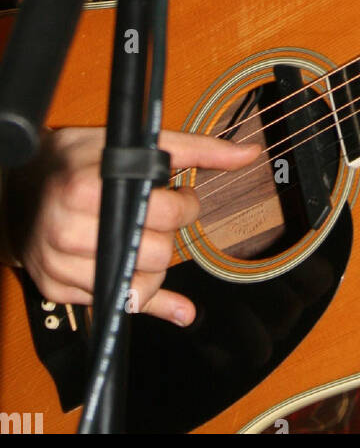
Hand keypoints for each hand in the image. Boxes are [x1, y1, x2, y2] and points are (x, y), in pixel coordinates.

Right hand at [5, 126, 259, 325]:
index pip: (165, 213)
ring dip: (155, 265)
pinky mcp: (58, 288)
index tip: (180, 194)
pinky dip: (139, 291)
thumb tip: (248, 155)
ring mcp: (60, 263)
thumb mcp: (131, 143)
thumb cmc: (79, 161)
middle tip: (159, 215)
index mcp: (86, 187)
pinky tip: (146, 278)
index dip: (185, 204)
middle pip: (157, 253)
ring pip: (141, 285)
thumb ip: (196, 149)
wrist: (20, 189)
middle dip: (169, 233)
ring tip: (144, 236)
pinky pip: (118, 303)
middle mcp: (68, 229)